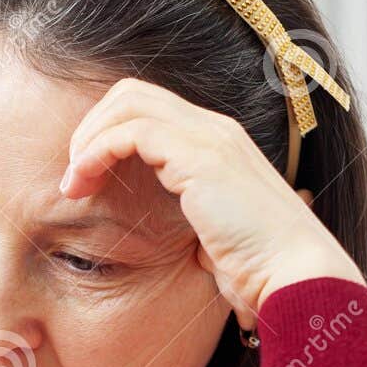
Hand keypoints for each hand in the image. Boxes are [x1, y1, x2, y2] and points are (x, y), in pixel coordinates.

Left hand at [59, 78, 364, 330]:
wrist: (293, 273)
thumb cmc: (257, 268)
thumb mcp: (214, 237)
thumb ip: (193, 222)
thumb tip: (176, 239)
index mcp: (216, 143)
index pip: (148, 109)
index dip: (107, 134)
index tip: (85, 180)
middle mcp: (213, 129)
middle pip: (131, 93)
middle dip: (91, 128)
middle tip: (73, 177)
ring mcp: (209, 136)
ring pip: (127, 103)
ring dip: (87, 140)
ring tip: (73, 183)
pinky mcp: (199, 155)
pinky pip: (131, 131)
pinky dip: (96, 152)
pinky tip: (84, 184)